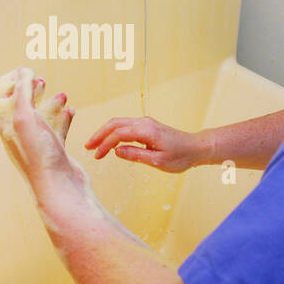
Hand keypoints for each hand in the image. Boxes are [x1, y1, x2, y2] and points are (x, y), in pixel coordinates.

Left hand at [0, 68, 129, 242]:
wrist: (60, 190)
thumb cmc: (40, 156)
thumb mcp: (26, 118)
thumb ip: (23, 93)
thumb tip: (22, 71)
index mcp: (6, 125)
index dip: (9, 80)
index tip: (25, 71)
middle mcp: (19, 134)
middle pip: (19, 104)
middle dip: (30, 88)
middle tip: (41, 80)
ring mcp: (37, 143)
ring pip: (40, 115)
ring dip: (49, 102)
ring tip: (61, 95)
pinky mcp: (54, 150)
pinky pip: (57, 129)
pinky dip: (63, 117)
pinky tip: (71, 110)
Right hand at [84, 116, 210, 172]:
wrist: (196, 147)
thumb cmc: (181, 156)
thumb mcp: (158, 161)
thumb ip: (136, 155)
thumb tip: (117, 151)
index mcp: (146, 131)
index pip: (119, 134)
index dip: (105, 144)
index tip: (97, 156)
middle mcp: (144, 122)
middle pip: (115, 124)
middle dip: (99, 134)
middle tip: (87, 147)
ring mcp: (145, 122)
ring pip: (119, 123)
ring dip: (105, 133)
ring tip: (94, 145)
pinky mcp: (147, 126)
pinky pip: (125, 126)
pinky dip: (114, 132)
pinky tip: (109, 143)